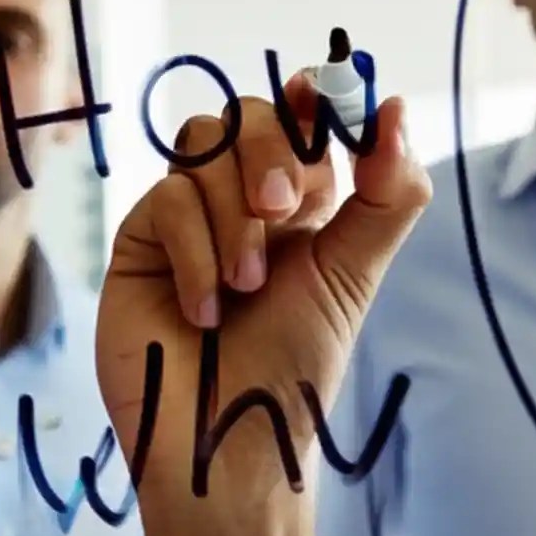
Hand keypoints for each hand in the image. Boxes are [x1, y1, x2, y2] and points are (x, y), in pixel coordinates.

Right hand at [96, 71, 429, 535]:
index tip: (321, 95)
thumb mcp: (352, 276)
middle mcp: (242, 202)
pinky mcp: (142, 242)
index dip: (312, 97)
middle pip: (247, 116)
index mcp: (303, 206)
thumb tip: (393, 107)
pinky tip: (205, 310)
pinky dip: (194, 253)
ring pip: (201, 148)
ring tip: (245, 288)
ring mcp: (188, 218)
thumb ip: (384, 194)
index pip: (302, 120)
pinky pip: (165, 200)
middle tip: (284, 210)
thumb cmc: (293, 368)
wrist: (225, 440)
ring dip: (232, 216)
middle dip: (270, 152)